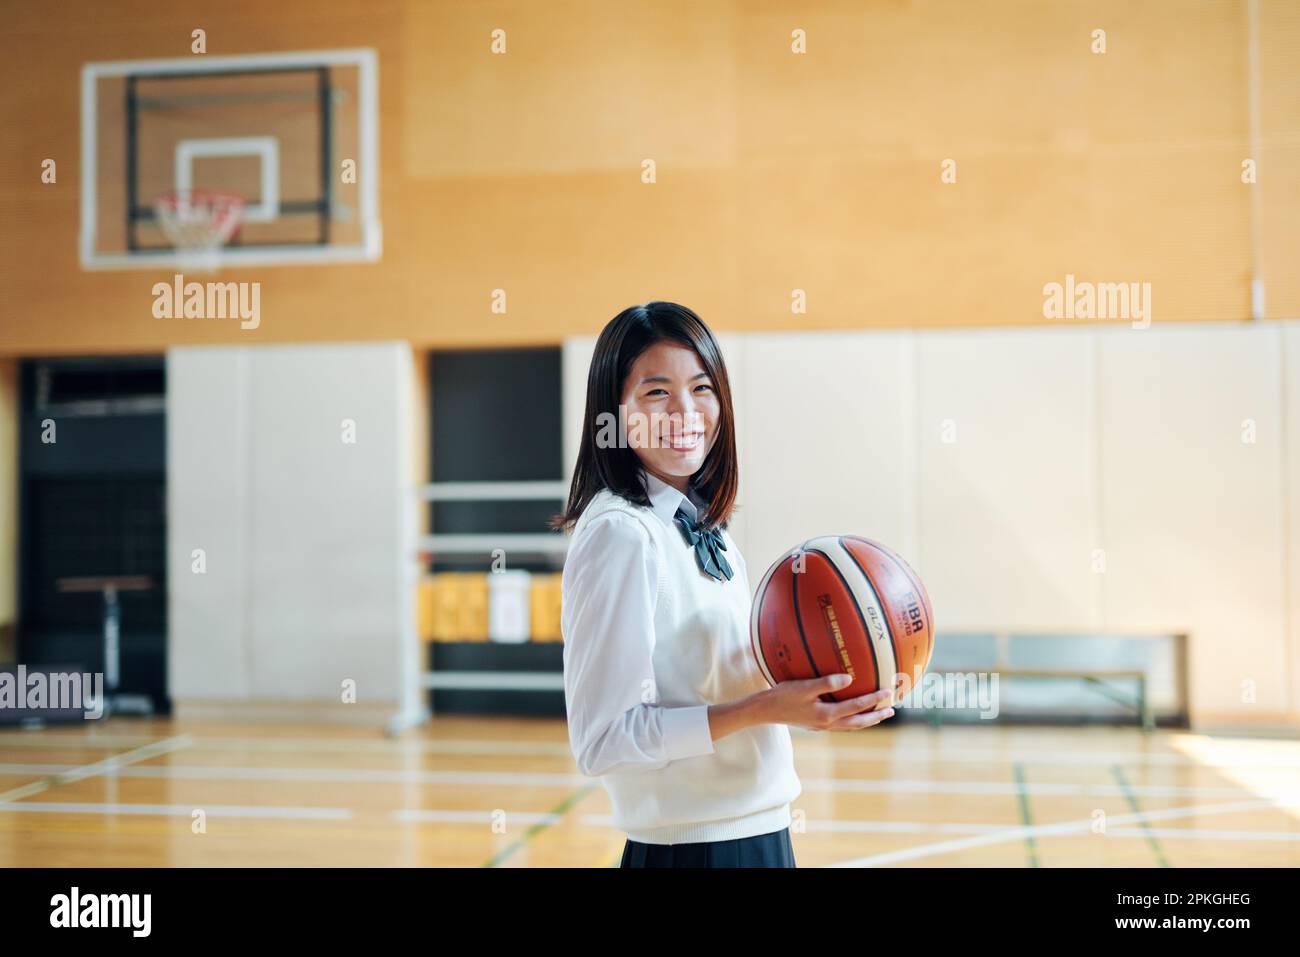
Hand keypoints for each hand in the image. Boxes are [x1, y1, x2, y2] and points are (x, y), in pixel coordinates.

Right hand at [759, 674, 895, 730]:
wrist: (765, 711)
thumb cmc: (783, 695)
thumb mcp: (804, 686)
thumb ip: (827, 682)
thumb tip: (849, 679)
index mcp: (827, 714)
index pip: (856, 706)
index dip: (874, 699)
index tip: (888, 693)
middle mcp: (828, 724)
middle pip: (858, 722)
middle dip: (876, 717)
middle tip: (891, 711)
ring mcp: (822, 727)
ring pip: (851, 726)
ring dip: (866, 721)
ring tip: (878, 716)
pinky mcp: (817, 725)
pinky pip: (842, 725)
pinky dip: (852, 721)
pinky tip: (852, 715)